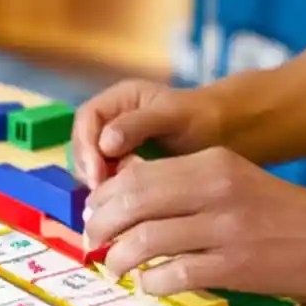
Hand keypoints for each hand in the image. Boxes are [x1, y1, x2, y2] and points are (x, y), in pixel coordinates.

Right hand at [71, 79, 225, 188]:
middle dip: (89, 169)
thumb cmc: (200, 119)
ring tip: (114, 202)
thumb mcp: (172, 115)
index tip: (98, 174)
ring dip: (98, 184)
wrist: (223, 134)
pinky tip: (123, 205)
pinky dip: (110, 193)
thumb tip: (106, 143)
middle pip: (82, 145)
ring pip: (90, 166)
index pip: (86, 120)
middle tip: (104, 194)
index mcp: (118, 100)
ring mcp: (114, 145)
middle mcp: (110, 121)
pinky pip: (106, 179)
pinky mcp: (122, 167)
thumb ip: (138, 125)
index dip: (86, 147)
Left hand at [83, 147, 305, 301]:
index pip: (137, 175)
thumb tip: (128, 198)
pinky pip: (174, 275)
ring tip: (115, 268)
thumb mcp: (236, 180)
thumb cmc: (283, 215)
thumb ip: (188, 184)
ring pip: (145, 241)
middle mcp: (216, 190)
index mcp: (213, 163)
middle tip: (93, 243)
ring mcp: (225, 229)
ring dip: (119, 259)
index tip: (94, 214)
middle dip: (102, 226)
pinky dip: (152, 283)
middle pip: (133, 204)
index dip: (105, 198)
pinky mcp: (234, 267)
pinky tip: (151, 285)